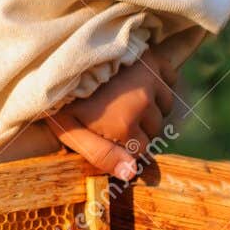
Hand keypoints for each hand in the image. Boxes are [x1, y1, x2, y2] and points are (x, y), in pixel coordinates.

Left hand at [46, 44, 178, 180]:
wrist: (59, 56)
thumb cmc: (62, 98)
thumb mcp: (70, 132)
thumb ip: (100, 155)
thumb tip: (131, 173)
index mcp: (124, 125)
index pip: (142, 150)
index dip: (126, 146)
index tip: (112, 136)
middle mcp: (143, 103)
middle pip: (154, 128)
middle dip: (139, 128)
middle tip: (116, 116)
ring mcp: (149, 79)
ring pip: (164, 105)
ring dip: (152, 107)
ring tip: (127, 100)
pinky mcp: (151, 59)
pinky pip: (170, 79)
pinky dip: (162, 83)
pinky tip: (143, 83)